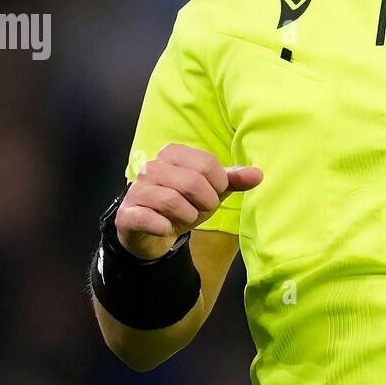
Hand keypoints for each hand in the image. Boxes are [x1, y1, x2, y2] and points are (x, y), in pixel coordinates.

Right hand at [117, 144, 262, 259]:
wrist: (152, 231)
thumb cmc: (183, 204)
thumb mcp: (210, 191)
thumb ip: (232, 180)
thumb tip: (258, 174)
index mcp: (173, 154)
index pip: (207, 165)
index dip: (217, 187)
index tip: (211, 196)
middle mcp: (151, 166)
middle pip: (192, 182)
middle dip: (204, 204)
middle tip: (199, 210)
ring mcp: (136, 189)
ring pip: (172, 201)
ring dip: (187, 217)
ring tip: (184, 219)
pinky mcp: (127, 213)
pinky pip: (149, 218)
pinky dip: (164, 227)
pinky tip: (166, 228)